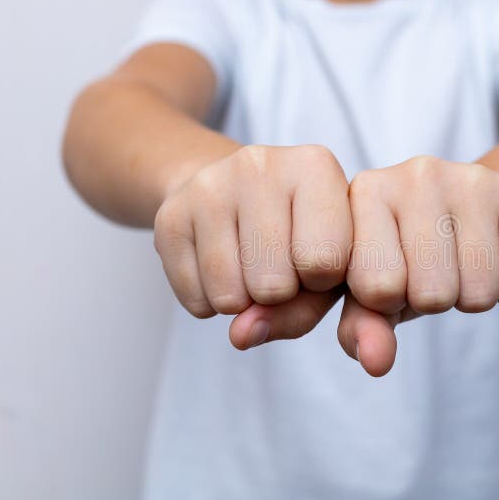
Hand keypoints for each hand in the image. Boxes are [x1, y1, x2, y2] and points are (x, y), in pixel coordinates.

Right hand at [154, 145, 351, 347]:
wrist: (235, 192)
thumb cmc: (300, 236)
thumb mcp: (328, 270)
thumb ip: (302, 312)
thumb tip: (240, 334)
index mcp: (315, 165)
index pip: (324, 261)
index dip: (321, 281)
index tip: (318, 260)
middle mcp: (260, 164)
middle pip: (274, 283)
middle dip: (280, 295)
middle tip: (280, 265)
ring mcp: (208, 185)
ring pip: (230, 296)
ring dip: (244, 304)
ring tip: (251, 268)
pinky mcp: (170, 215)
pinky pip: (195, 299)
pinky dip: (211, 303)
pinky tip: (222, 268)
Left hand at [338, 156, 498, 375]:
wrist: (474, 208)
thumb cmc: (409, 253)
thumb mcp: (373, 290)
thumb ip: (362, 327)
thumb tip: (375, 363)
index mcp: (366, 191)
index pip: (377, 288)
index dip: (390, 301)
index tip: (395, 274)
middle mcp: (416, 173)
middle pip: (432, 294)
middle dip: (435, 301)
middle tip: (435, 271)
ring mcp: (472, 178)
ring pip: (479, 291)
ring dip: (473, 296)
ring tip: (463, 263)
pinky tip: (496, 254)